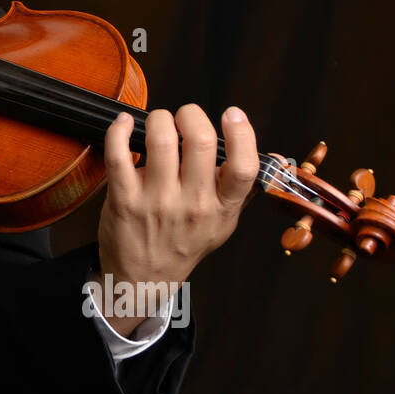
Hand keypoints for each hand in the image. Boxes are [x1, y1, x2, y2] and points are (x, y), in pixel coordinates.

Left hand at [93, 104, 258, 334]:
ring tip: (159, 122)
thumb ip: (243, 190)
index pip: (243, 168)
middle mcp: (192, 205)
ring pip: (161, 141)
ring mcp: (157, 202)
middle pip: (201, 143)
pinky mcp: (124, 200)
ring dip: (159, 119)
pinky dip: (119, 131)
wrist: (143, 278)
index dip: (242, 133)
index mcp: (222, 208)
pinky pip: (119, 155)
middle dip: (191, 115)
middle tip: (184, 116)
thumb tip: (275, 159)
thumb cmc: (183, 244)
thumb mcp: (222, 224)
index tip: (232, 114)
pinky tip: (123, 124)